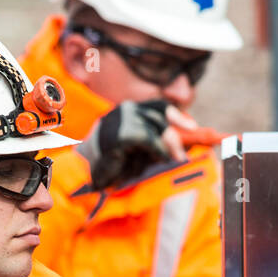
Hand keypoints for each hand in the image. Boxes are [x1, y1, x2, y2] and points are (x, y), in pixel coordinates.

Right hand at [79, 100, 196, 189]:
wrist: (86, 171)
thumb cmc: (112, 163)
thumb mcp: (136, 148)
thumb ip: (154, 142)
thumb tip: (178, 144)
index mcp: (128, 110)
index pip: (158, 106)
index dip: (176, 115)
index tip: (191, 127)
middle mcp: (125, 110)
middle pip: (160, 118)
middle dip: (173, 138)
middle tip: (181, 157)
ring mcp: (123, 119)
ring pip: (156, 130)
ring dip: (163, 148)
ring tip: (162, 161)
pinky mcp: (123, 133)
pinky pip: (150, 141)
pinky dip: (158, 152)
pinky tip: (159, 160)